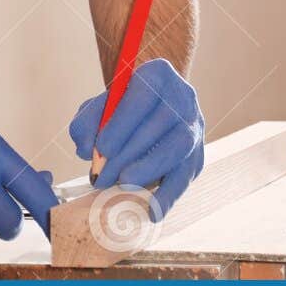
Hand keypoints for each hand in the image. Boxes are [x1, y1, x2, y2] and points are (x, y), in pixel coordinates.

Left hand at [68, 58, 204, 220]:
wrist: (152, 107)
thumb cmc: (121, 109)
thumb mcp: (100, 106)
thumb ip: (87, 122)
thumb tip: (86, 149)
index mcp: (158, 74)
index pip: (142, 97)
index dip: (122, 124)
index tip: (102, 148)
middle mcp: (183, 97)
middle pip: (160, 124)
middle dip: (128, 154)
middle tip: (101, 176)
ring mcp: (195, 126)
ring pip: (178, 147)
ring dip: (149, 169)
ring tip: (123, 184)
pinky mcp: (198, 154)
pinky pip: (187, 174)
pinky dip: (169, 195)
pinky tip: (153, 211)